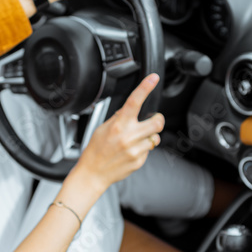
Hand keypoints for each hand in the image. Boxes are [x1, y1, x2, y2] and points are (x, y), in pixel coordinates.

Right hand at [72, 74, 164, 192]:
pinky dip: (143, 149)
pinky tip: (131, 152)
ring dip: (149, 137)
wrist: (93, 173)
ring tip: (136, 140)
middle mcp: (129, 136)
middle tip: (153, 119)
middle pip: (157, 122)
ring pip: (155, 138)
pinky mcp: (139, 161)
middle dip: (158, 119)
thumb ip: (118, 118)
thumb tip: (129, 108)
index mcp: (118, 125)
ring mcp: (135, 150)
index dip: (145, 87)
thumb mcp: (102, 128)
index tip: (153, 78)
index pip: (134, 101)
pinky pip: (148, 151)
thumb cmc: (96, 150)